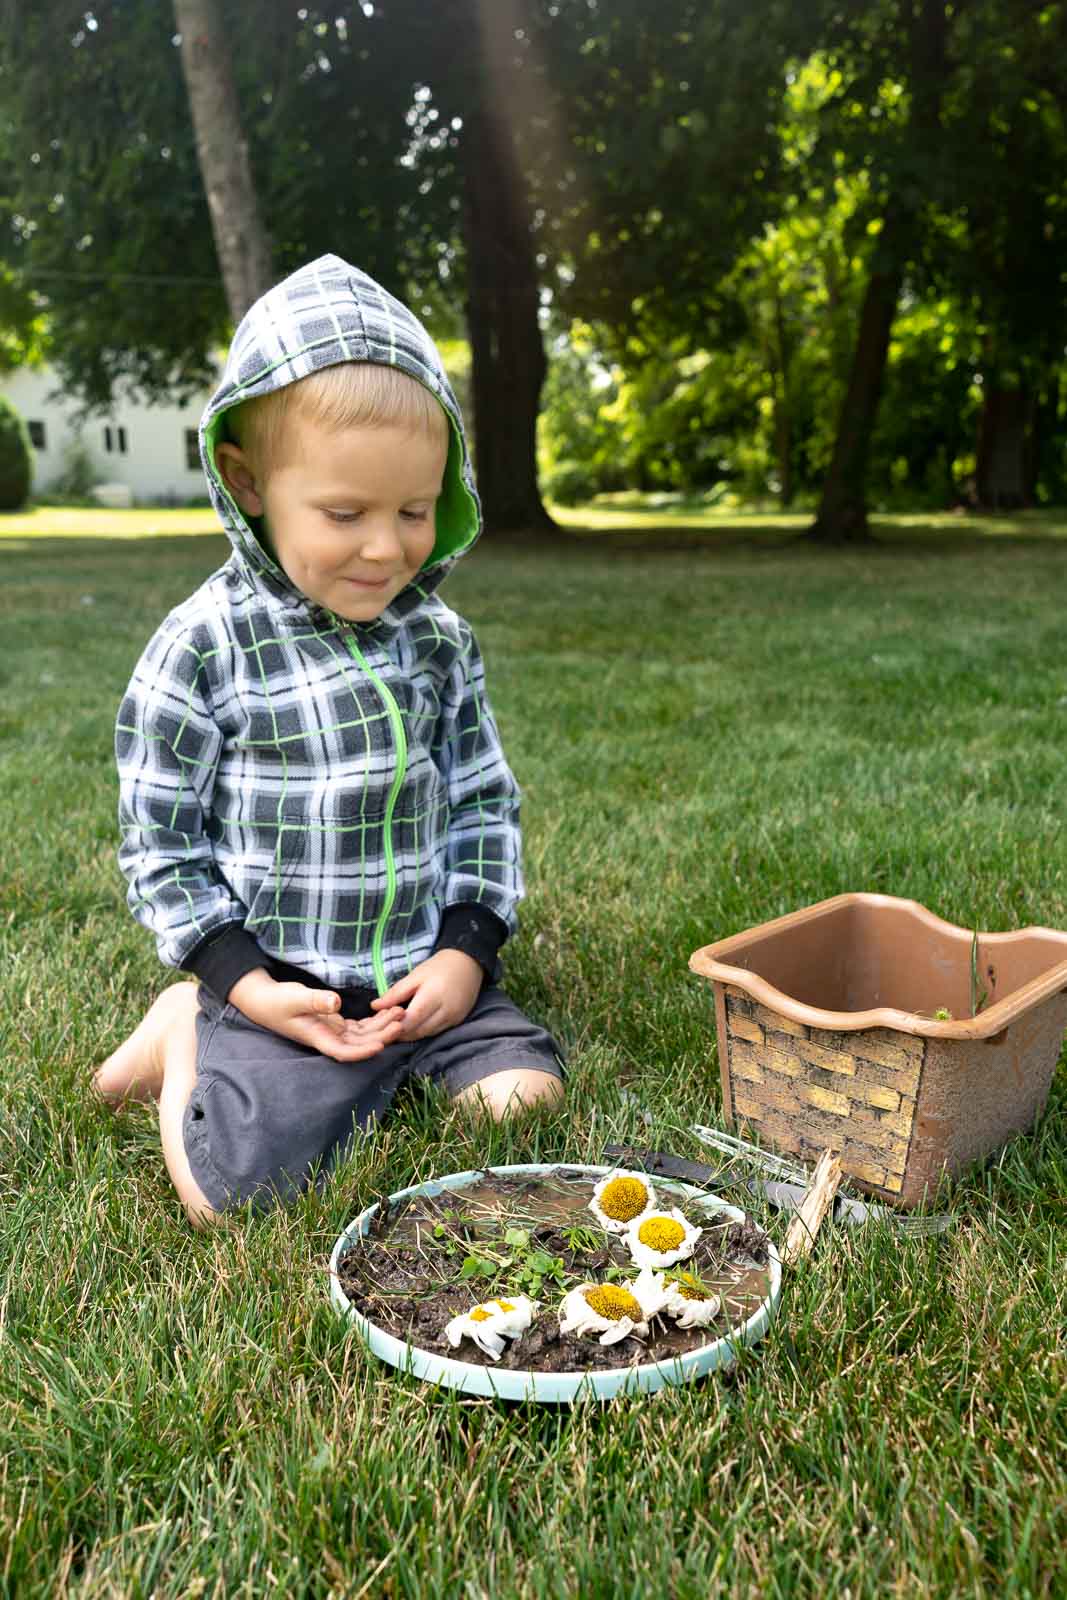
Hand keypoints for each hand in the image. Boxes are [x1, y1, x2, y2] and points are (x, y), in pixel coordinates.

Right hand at [229, 968, 405, 1061]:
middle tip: (402, 1020)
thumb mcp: (295, 997)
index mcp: (317, 1037)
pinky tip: (388, 1012)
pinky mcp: (334, 1023)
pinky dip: (373, 1021)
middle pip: (359, 1043)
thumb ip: (316, 1001)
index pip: (344, 1052)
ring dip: (381, 1026)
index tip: (381, 1045)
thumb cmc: (277, 1001)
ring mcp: (332, 1031)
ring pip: (362, 1035)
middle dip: (381, 1034)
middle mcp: (327, 1038)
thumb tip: (336, 1003)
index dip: (363, 1052)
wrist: (264, 1001)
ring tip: (400, 1012)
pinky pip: (358, 1027)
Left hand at [371, 949, 482, 1041]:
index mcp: (434, 995)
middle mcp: (446, 1010)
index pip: (412, 1019)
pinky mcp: (458, 1021)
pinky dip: (423, 1031)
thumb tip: (374, 1006)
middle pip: (419, 1031)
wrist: (469, 963)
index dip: (395, 1026)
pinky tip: (412, 1026)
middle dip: (400, 1033)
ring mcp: (454, 1018)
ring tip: (395, 1029)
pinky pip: (436, 1031)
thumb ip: (396, 993)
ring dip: (411, 1034)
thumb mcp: (416, 975)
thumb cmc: (440, 966)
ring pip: (427, 1034)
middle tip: (383, 1030)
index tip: (380, 1026)